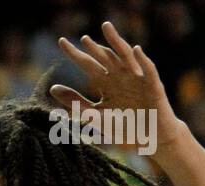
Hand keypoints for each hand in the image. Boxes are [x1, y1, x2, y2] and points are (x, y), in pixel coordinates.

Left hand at [52, 20, 184, 148]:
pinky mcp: (152, 84)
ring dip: (116, 42)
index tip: (61, 42)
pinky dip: (142, 59)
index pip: (87, 64)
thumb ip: (76, 103)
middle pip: (104, 57)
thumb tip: (53, 88)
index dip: (75, 54)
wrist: (149, 139)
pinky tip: (135, 49)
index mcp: (106, 83)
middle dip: (93, 47)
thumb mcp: (95, 117)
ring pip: (124, 56)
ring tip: (106, 28)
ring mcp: (136, 78)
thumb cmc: (124, 128)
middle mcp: (120, 76)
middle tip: (81, 39)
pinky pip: (147, 69)